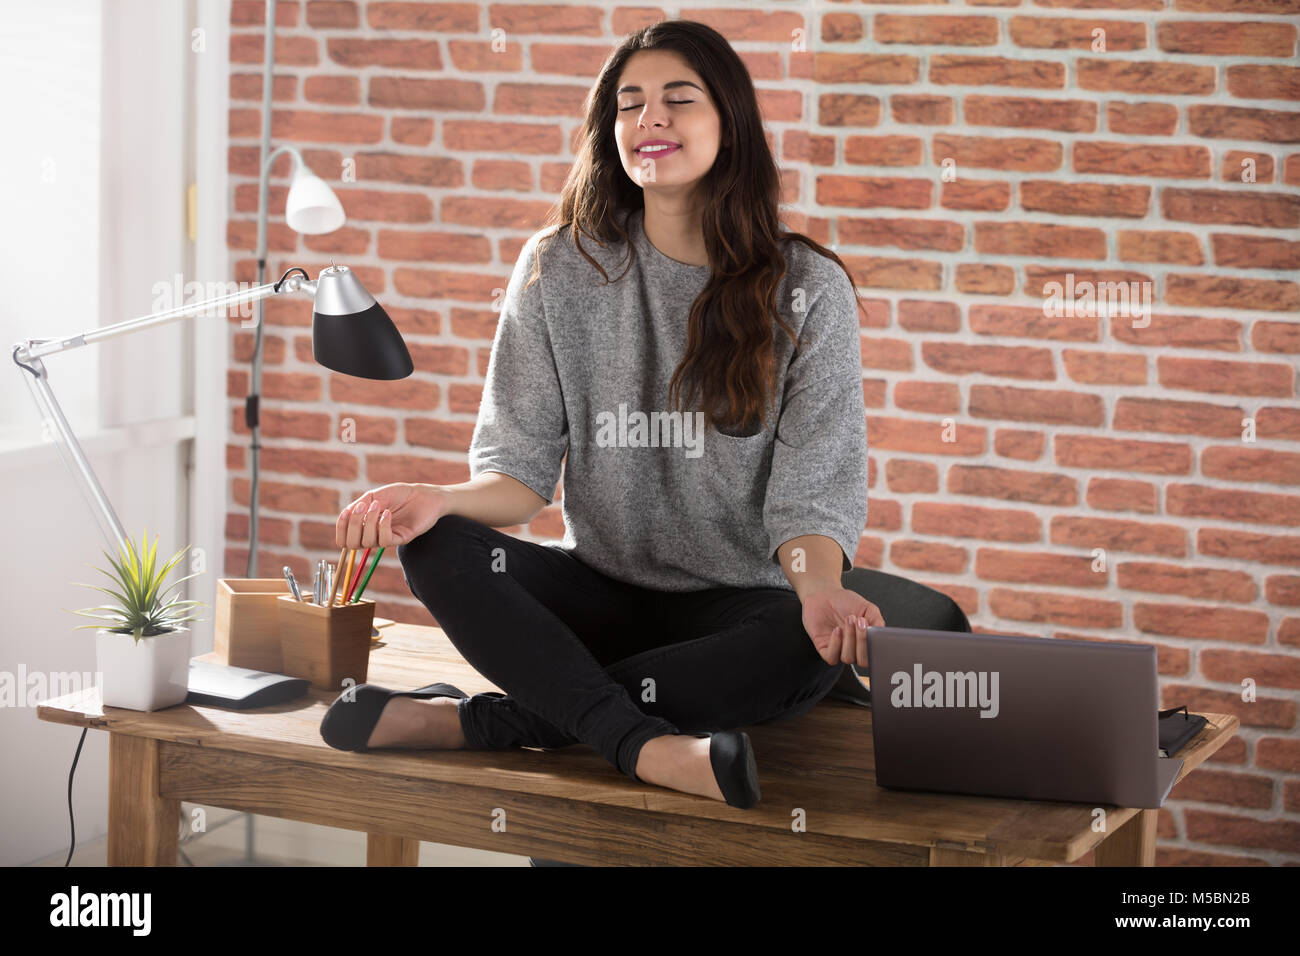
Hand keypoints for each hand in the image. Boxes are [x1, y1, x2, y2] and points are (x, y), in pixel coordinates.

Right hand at [335, 483, 449, 549]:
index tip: (346, 512)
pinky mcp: (400, 539)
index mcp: (365, 525)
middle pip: (352, 544)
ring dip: (369, 522)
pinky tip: (387, 513)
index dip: (341, 528)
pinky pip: (385, 540)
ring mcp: (386, 538)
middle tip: (362, 507)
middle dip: (354, 525)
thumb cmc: (399, 494)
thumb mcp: (375, 496)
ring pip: (367, 542)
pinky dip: (382, 526)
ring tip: (377, 506)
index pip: (344, 538)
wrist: (423, 494)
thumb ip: (359, 505)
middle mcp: (373, 534)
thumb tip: (346, 514)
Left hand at [800, 585, 885, 668]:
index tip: (873, 630)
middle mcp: (854, 649)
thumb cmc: (845, 602)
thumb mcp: (867, 608)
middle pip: (863, 661)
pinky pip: (832, 657)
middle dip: (862, 641)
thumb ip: (877, 620)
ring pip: (848, 657)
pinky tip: (837, 630)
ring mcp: (840, 650)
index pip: (875, 656)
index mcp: (866, 642)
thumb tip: (883, 632)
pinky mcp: (825, 650)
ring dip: (850, 639)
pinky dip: (836, 644)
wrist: (825, 595)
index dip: (876, 647)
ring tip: (849, 620)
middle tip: (860, 622)